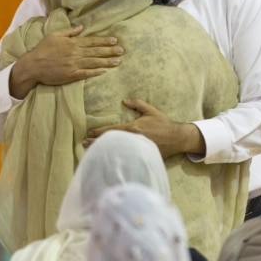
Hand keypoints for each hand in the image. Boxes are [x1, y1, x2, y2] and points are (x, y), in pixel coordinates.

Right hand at [8, 25, 120, 98]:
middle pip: (96, 52)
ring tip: (118, 61)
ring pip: (93, 62)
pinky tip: (104, 71)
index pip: (92, 41)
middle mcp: (75, 53)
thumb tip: (81, 27)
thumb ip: (69, 31)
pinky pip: (86, 73)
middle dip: (110, 51)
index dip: (104, 41)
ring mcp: (74, 64)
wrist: (33, 65)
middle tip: (121, 50)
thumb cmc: (43, 49)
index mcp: (72, 43)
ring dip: (106, 61)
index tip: (115, 40)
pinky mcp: (71, 75)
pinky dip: (95, 72)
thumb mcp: (55, 35)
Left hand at [84, 98, 204, 158]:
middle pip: (110, 142)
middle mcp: (132, 139)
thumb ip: (138, 104)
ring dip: (103, 151)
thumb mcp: (151, 111)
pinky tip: (108, 159)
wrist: (176, 138)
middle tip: (84, 144)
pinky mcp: (140, 156)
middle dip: (96, 143)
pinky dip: (115, 158)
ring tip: (91, 152)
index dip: (98, 132)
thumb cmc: (163, 124)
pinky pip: (124, 157)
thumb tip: (124, 100)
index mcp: (133, 128)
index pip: (111, 130)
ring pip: (115, 150)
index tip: (89, 133)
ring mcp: (136, 149)